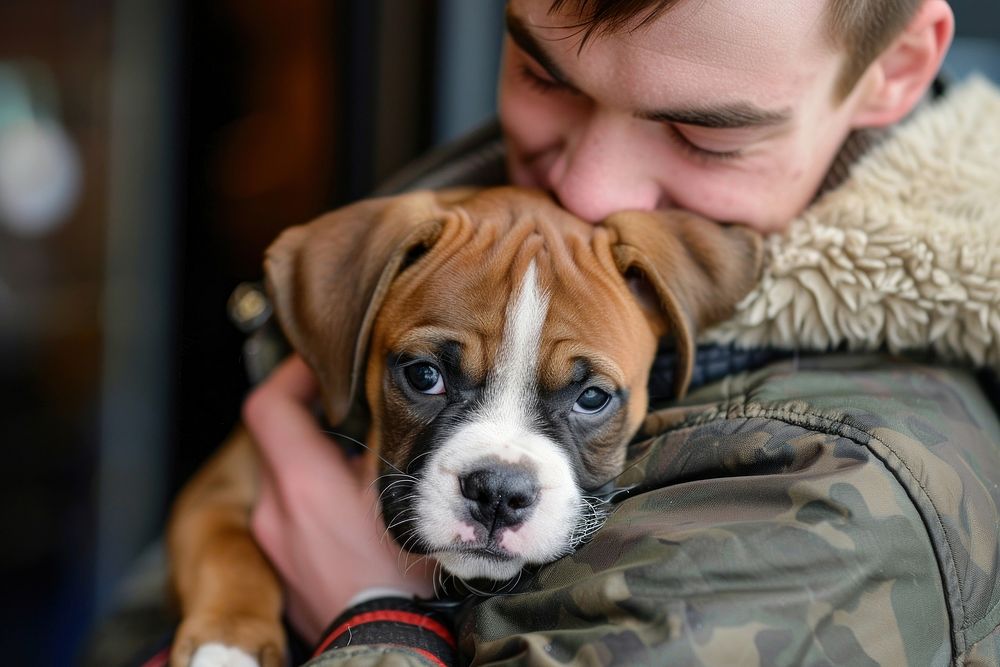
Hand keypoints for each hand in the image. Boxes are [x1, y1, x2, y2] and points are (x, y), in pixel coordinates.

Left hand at [243, 355, 434, 643]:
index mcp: (301, 483)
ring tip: (358, 469)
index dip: (291, 376)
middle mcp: (274, 511)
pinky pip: (288, 516)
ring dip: (313, 463)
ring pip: (283, 480)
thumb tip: (383, 394)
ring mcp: (274, 543)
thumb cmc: (404, 573)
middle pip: (276, 441)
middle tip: (352, 418)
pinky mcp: (281, 570)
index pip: (268, 405)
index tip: (321, 371)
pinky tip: (351, 514)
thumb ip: (385, 436)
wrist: (389, 645)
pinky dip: (311, 501)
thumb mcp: (406, 490)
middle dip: (311, 421)